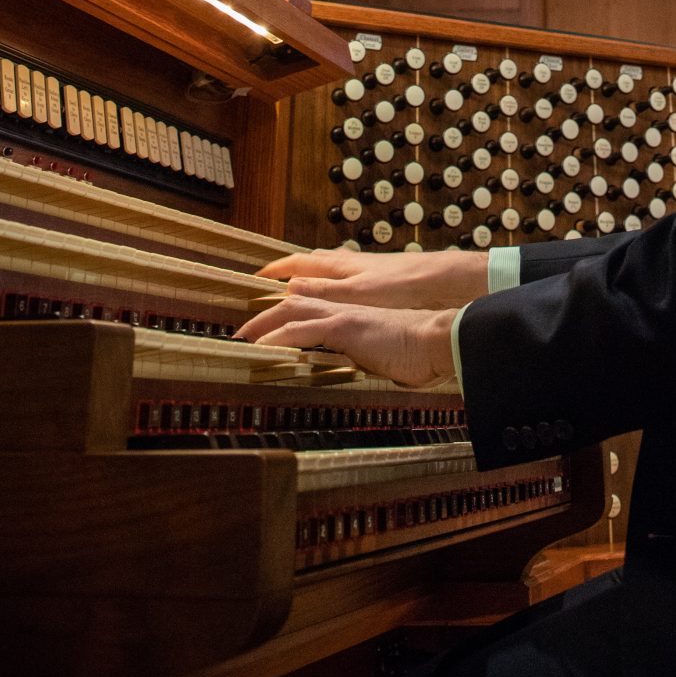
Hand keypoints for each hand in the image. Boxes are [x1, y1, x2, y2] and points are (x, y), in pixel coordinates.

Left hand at [235, 293, 458, 388]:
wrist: (436, 341)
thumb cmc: (416, 352)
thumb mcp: (383, 356)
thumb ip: (366, 358)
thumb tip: (359, 373)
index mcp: (351, 316)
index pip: (310, 309)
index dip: (284, 316)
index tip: (264, 331)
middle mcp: (343, 309)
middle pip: (291, 303)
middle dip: (262, 317)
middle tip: (240, 335)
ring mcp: (343, 314)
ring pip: (289, 310)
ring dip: (261, 324)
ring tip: (239, 340)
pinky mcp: (344, 327)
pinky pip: (300, 330)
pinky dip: (276, 338)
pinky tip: (260, 349)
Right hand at [255, 245, 489, 309]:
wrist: (443, 279)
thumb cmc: (403, 284)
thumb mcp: (359, 294)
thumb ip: (324, 292)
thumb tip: (288, 290)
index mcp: (339, 267)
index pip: (297, 265)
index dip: (274, 272)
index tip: (254, 279)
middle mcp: (348, 263)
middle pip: (310, 263)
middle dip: (288, 271)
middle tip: (269, 284)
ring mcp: (364, 269)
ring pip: (327, 270)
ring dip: (309, 278)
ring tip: (297, 290)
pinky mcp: (378, 279)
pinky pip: (343, 278)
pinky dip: (330, 285)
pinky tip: (337, 298)